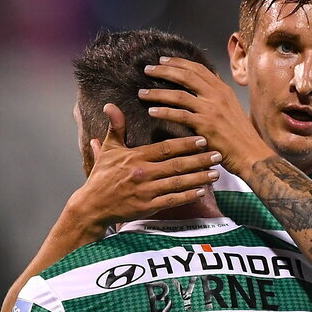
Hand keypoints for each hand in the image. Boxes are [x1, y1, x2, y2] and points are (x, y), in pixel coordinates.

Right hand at [66, 103, 221, 235]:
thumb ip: (115, 128)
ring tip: (216, 173)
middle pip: (177, 165)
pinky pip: (172, 201)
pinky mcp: (148, 207)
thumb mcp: (108, 149)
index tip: (202, 138)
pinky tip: (202, 192)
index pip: (165, 148)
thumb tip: (110, 104)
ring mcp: (147, 192)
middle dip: (199, 159)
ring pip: (178, 183)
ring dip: (199, 178)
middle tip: (218, 153)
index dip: (185, 144)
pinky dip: (187, 196)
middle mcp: (144, 174)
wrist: (93, 205)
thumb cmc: (102, 177)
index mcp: (136, 157)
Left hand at [139, 59, 270, 175]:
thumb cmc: (240, 136)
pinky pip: (179, 115)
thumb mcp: (232, 109)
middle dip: (164, 70)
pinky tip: (152, 111)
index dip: (178, 63)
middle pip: (186, 75)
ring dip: (157, 92)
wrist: (251, 154)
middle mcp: (217, 95)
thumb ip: (219, 96)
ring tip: (142, 93)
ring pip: (179, 94)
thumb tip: (209, 82)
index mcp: (223, 90)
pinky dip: (164, 112)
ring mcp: (211, 110)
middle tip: (147, 70)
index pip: (198, 68)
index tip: (163, 61)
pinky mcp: (205, 125)